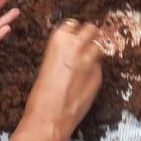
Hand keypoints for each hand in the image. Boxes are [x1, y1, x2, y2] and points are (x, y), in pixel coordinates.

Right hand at [20, 19, 104, 140]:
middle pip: (91, 28)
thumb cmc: (41, 94)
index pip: (73, 24)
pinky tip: (84, 79)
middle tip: (85, 43)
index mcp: (60, 38)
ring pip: (99, 45)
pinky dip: (94, 69)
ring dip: (94, 49)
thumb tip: (70, 50)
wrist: (50, 117)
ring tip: (86, 60)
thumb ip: (61, 51)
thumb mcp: (47, 63)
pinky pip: (99, 66)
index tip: (73, 36)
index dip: (73, 31)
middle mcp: (77, 45)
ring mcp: (90, 60)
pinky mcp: (98, 76)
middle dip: (88, 35)